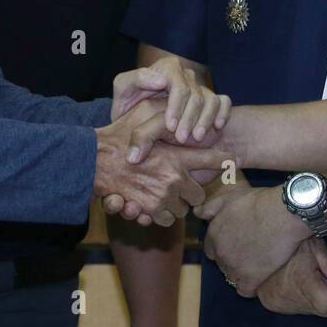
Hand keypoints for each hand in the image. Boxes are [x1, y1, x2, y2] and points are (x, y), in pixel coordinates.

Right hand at [95, 100, 230, 226]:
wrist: (94, 161)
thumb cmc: (119, 136)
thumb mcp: (145, 117)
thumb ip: (165, 116)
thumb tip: (183, 106)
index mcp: (177, 156)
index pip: (213, 160)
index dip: (225, 161)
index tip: (232, 161)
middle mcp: (174, 178)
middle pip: (199, 194)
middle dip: (192, 192)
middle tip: (183, 186)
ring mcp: (163, 197)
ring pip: (183, 210)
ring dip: (177, 205)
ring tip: (166, 195)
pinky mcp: (150, 211)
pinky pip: (168, 219)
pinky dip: (163, 216)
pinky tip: (155, 205)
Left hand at [111, 56, 229, 144]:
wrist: (139, 123)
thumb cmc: (128, 106)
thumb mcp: (124, 90)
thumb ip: (136, 80)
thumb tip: (161, 81)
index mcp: (167, 68)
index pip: (179, 84)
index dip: (176, 105)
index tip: (170, 126)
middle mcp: (186, 75)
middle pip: (196, 95)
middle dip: (189, 118)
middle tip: (181, 139)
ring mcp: (201, 87)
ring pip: (211, 100)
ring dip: (205, 120)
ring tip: (197, 139)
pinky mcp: (212, 99)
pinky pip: (224, 102)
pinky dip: (222, 114)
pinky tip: (217, 127)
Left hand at [197, 185, 309, 296]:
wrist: (284, 214)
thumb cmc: (259, 202)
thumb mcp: (231, 197)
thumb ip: (210, 207)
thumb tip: (196, 214)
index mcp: (214, 234)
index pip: (211, 249)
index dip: (223, 245)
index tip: (237, 242)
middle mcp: (221, 252)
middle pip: (221, 263)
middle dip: (232, 258)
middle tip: (249, 250)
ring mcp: (235, 267)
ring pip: (232, 277)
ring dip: (241, 272)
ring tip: (257, 262)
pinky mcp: (252, 278)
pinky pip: (245, 290)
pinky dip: (251, 286)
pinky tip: (260, 277)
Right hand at [256, 238, 326, 316]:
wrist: (263, 241)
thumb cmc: (294, 242)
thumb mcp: (316, 247)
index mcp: (302, 282)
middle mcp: (289, 297)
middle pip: (321, 310)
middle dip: (326, 295)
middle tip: (318, 275)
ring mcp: (278, 303)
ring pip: (308, 310)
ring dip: (312, 298)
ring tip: (304, 277)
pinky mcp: (270, 304)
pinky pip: (293, 309)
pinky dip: (298, 299)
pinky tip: (293, 283)